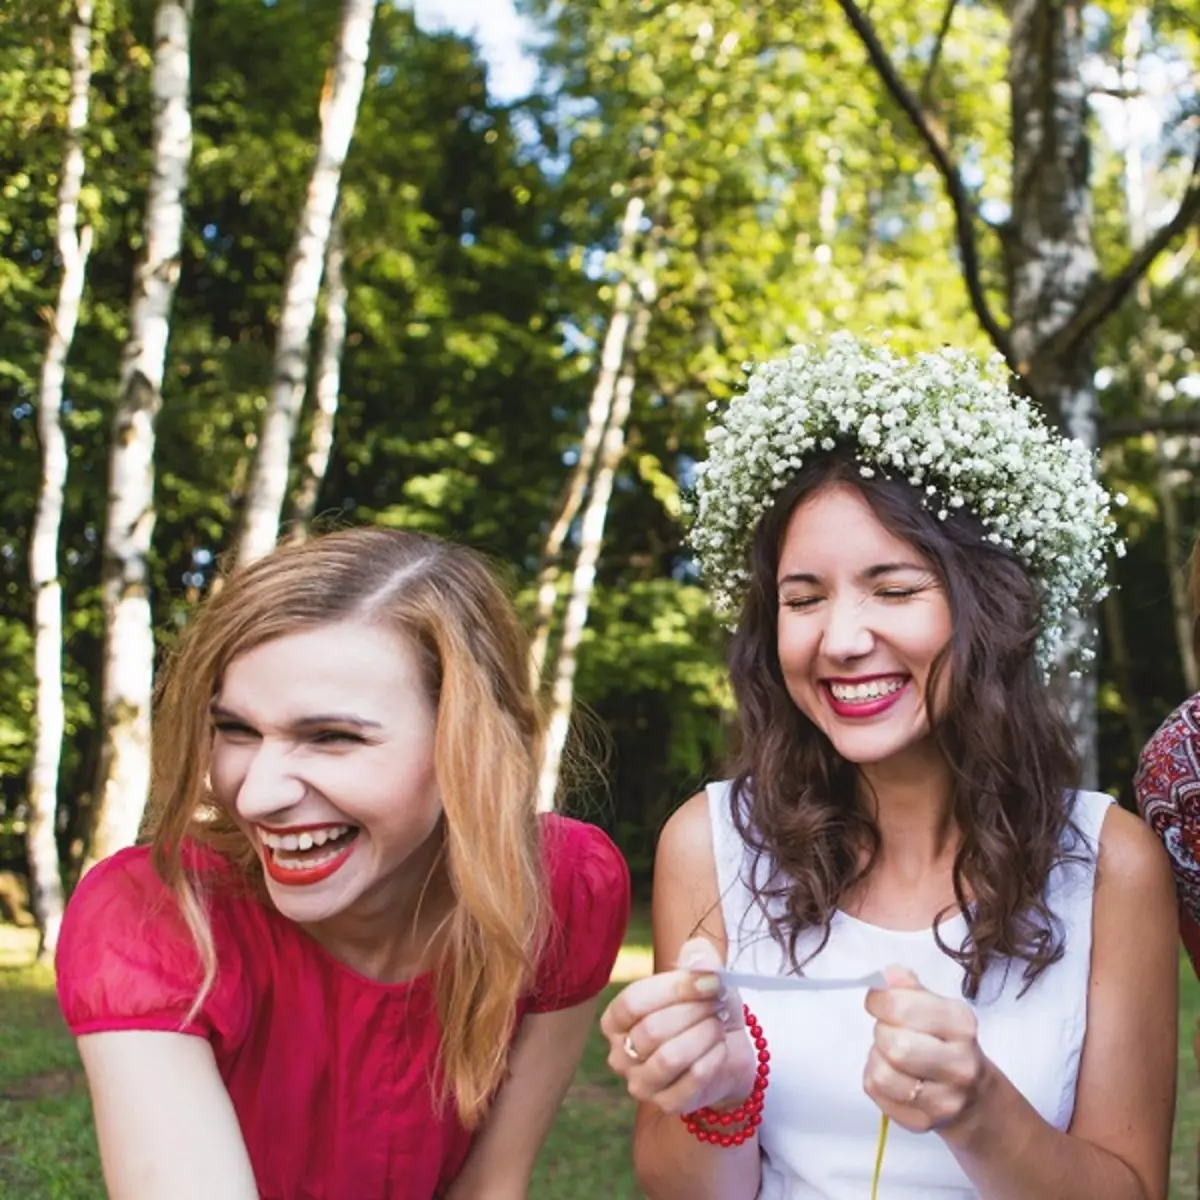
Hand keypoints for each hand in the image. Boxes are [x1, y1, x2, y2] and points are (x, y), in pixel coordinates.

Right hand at [600, 937, 757, 1114]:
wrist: (728, 1049)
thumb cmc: (704, 1008)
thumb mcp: (703, 976)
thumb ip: (699, 958)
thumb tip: (698, 956)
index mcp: (616, 1019)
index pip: (633, 1002)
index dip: (674, 988)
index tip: (710, 980)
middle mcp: (620, 1054)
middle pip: (652, 1030)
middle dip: (693, 1012)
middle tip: (716, 1004)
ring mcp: (641, 1084)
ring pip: (668, 1058)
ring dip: (703, 1036)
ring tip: (717, 1025)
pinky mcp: (668, 1104)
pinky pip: (692, 1080)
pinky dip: (713, 1059)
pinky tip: (721, 1048)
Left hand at [863, 964, 988, 1134]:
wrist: (974, 1096)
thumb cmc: (946, 1042)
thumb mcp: (936, 1007)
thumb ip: (909, 988)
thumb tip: (888, 974)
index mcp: (961, 1024)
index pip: (902, 1007)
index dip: (878, 1001)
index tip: (876, 1002)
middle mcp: (960, 1064)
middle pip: (895, 1045)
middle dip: (881, 1032)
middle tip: (888, 1031)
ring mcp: (945, 1099)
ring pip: (882, 1074)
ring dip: (875, 1058)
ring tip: (888, 1054)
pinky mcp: (924, 1122)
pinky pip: (877, 1093)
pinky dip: (874, 1078)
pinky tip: (892, 1074)